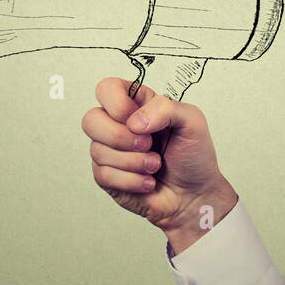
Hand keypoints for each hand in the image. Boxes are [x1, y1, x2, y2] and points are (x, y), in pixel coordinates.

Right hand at [81, 77, 233, 235]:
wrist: (194, 194)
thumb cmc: (194, 156)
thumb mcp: (192, 121)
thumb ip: (166, 108)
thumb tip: (133, 122)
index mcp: (137, 104)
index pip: (107, 89)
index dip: (118, 105)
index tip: (141, 122)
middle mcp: (119, 125)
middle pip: (91, 120)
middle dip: (121, 137)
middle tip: (148, 145)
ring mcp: (110, 151)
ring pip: (98, 151)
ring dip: (134, 162)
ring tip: (155, 165)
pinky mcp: (107, 177)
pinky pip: (104, 175)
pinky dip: (132, 181)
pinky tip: (147, 181)